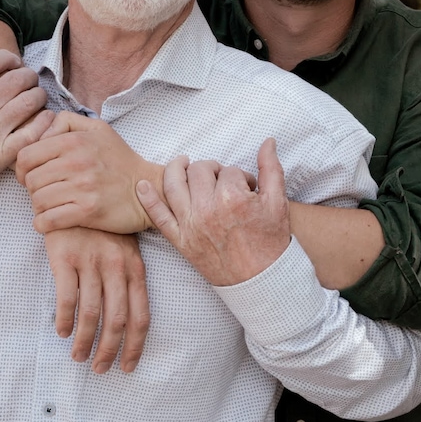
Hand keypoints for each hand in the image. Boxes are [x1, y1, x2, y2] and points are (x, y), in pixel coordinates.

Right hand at [0, 51, 50, 197]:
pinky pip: (33, 132)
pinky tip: (45, 116)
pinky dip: (45, 121)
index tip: (12, 61)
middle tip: (28, 78)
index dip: (7, 57)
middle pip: (16, 79)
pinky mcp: (2, 155)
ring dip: (38, 94)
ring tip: (36, 95)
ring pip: (29, 102)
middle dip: (27, 74)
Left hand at [16, 113, 162, 234]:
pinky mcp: (87, 212)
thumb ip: (65, 122)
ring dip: (39, 207)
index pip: (26, 155)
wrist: (148, 188)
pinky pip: (48, 221)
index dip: (21, 168)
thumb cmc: (119, 160)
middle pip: (30, 180)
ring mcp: (82, 188)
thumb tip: (40, 130)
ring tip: (50, 205)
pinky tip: (49, 221)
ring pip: (37, 201)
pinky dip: (43, 224)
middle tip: (43, 191)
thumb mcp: (97, 129)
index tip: (29, 175)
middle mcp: (76, 162)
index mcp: (74, 141)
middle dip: (31, 188)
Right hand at [45, 227, 148, 373]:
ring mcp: (90, 262)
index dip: (134, 346)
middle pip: (116, 321)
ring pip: (91, 314)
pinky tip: (61, 331)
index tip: (127, 366)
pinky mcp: (65, 257)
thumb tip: (128, 322)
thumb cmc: (101, 226)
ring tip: (78, 356)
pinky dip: (64, 320)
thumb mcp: (125, 247)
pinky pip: (66, 298)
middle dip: (109, 351)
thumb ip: (129, 278)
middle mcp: (115, 267)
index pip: (140, 316)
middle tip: (100, 369)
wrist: (73, 193)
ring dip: (84, 341)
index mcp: (135, 268)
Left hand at [137, 139, 293, 287]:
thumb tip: (268, 141)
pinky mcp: (181, 241)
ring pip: (174, 185)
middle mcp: (208, 210)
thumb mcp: (278, 203)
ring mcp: (191, 226)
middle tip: (221, 180)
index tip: (247, 187)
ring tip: (183, 165)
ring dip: (176, 169)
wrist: (262, 281)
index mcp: (233, 198)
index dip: (240, 176)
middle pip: (200, 171)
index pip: (228, 171)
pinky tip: (142, 186)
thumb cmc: (271, 243)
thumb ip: (271, 168)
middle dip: (211, 169)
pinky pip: (158, 217)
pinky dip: (148, 200)